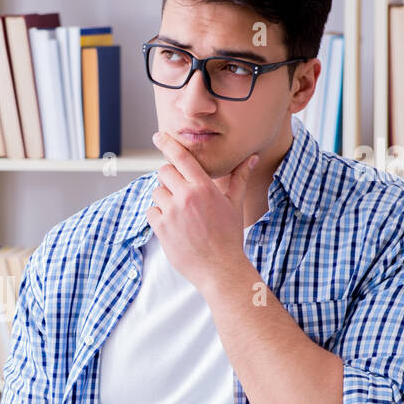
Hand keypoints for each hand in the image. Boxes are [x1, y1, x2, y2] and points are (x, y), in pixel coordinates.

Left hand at [147, 130, 258, 292]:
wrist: (220, 268)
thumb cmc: (229, 235)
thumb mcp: (235, 204)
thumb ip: (239, 177)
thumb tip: (252, 157)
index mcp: (204, 187)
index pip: (182, 157)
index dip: (168, 144)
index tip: (158, 136)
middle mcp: (186, 196)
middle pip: (164, 172)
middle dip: (169, 178)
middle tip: (179, 192)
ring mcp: (172, 212)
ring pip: (156, 192)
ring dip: (164, 198)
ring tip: (180, 213)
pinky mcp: (161, 228)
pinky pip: (151, 211)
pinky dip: (158, 216)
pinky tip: (173, 226)